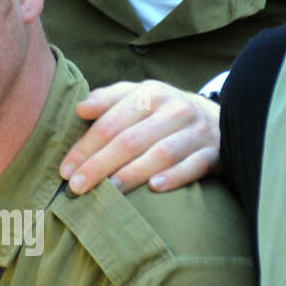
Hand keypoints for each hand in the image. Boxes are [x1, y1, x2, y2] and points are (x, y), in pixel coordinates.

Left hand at [59, 81, 219, 195]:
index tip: (65, 170)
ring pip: (161, 153)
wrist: (220, 119)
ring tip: (108, 191)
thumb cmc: (163, 111)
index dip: (85, 147)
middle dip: (100, 165)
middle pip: (131, 140)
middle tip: (77, 187)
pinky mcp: (215, 152)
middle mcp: (175, 109)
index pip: (110, 123)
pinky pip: (194, 166)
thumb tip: (80, 109)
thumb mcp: (137, 96)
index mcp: (150, 94)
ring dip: (132, 173)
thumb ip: (107, 99)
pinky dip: (175, 177)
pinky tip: (154, 188)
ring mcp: (197, 131)